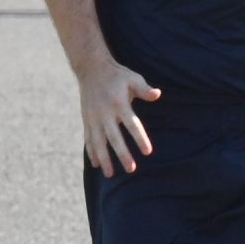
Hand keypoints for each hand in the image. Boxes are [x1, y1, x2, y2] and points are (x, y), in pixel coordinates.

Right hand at [78, 61, 159, 175]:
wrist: (91, 69)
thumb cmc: (117, 75)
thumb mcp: (133, 78)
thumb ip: (145, 89)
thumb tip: (158, 95)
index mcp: (119, 104)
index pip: (132, 125)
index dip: (140, 139)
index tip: (148, 152)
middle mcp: (105, 113)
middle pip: (114, 138)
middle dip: (122, 155)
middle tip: (131, 169)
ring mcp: (93, 118)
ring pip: (98, 142)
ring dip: (104, 159)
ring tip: (110, 174)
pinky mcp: (86, 119)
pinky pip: (88, 139)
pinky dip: (92, 152)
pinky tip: (96, 165)